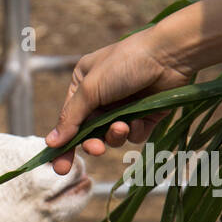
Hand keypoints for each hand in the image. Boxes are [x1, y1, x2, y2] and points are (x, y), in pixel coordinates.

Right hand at [45, 29, 191, 174]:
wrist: (170, 54)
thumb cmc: (125, 63)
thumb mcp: (90, 88)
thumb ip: (70, 118)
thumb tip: (51, 143)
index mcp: (83, 85)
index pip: (69, 120)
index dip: (64, 144)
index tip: (59, 167)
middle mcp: (101, 97)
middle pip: (89, 133)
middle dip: (92, 143)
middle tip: (96, 150)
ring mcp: (124, 106)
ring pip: (111, 136)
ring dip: (115, 135)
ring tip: (122, 127)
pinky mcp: (145, 114)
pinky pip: (133, 134)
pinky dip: (135, 131)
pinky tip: (140, 119)